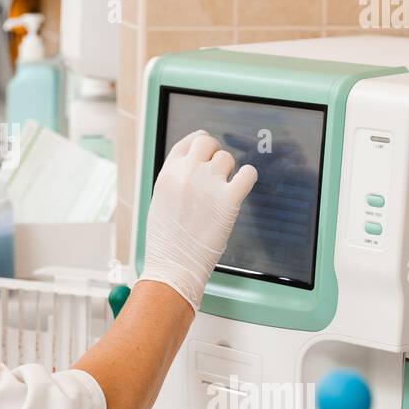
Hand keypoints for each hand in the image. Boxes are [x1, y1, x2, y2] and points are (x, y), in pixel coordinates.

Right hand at [138, 130, 257, 310]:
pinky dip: (248, 177)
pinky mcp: (229, 199)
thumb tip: (192, 169)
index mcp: (168, 173)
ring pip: (227, 158)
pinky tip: (242, 185)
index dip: (198, 142)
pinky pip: (248, 173)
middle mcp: (187, 173)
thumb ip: (175, 181)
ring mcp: (208, 184)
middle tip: (218, 169)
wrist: (174, 266)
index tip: (206, 148)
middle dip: (214, 152)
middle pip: (207, 142)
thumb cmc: (166, 241)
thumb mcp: (160, 201)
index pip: (186, 142)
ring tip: (224, 188)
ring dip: (229, 170)